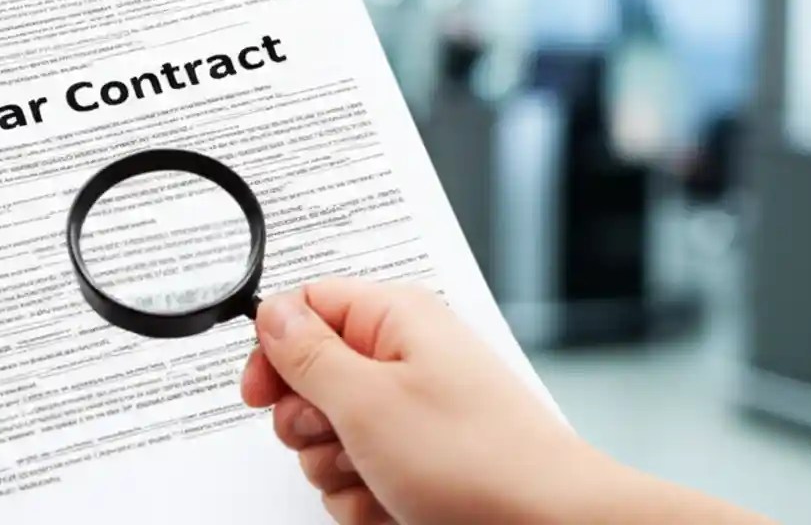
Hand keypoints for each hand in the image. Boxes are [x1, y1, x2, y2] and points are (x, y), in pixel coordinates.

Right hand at [242, 280, 772, 524]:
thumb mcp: (369, 400)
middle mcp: (403, 361)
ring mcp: (410, 416)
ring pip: (327, 441)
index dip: (273, 349)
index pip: (307, 307)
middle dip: (310, 426)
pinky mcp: (416, 463)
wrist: (550, 524)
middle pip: (309, 382)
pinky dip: (366, 500)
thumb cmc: (477, 457)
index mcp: (395, 320)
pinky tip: (399, 505)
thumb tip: (270, 313)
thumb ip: (308, 354)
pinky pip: (356, 480)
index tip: (260, 394)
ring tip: (386, 479)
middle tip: (345, 439)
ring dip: (340, 472)